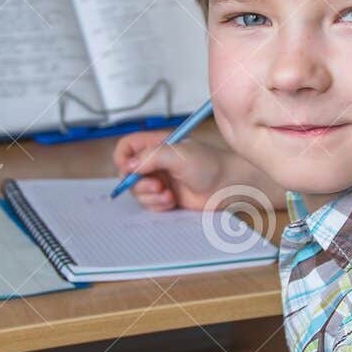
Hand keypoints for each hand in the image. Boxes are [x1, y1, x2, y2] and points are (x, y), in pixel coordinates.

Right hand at [110, 127, 228, 211]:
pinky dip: (157, 205)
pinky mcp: (166, 197)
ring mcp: (160, 181)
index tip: (130, 170)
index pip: (127, 147)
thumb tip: (128, 166)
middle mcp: (156, 163)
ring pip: (138, 192)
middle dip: (138, 183)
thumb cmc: (210, 165)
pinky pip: (149, 204)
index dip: (123, 159)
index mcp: (156, 145)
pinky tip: (171, 202)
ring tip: (168, 195)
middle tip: (157, 186)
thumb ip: (151, 157)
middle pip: (128, 174)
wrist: (229, 186)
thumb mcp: (178, 155)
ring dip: (149, 196)